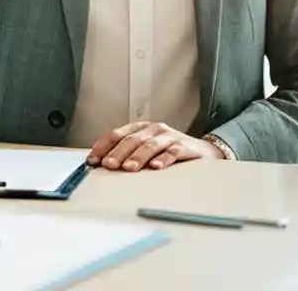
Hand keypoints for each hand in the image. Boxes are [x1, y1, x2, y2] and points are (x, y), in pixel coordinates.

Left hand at [88, 121, 222, 171]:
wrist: (203, 152)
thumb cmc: (168, 152)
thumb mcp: (146, 149)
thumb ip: (127, 154)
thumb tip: (101, 165)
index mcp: (140, 128)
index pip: (117, 134)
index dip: (104, 146)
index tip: (93, 160)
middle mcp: (154, 130)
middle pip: (132, 140)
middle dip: (118, 153)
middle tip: (109, 165)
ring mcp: (170, 137)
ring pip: (150, 145)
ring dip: (138, 157)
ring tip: (129, 168)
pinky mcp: (185, 147)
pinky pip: (173, 152)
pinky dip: (164, 159)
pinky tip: (156, 167)